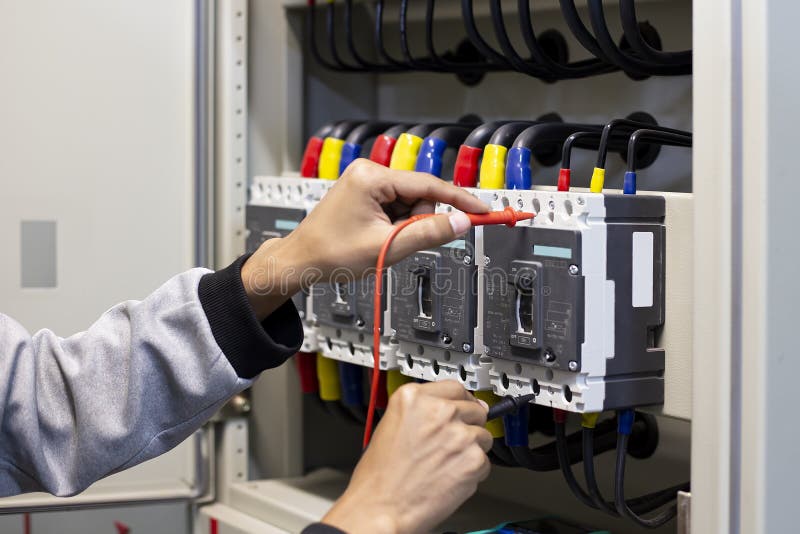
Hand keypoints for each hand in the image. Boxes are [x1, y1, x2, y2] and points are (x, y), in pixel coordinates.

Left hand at [241, 159, 488, 319]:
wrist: (300, 262)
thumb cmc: (332, 254)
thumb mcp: (386, 248)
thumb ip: (427, 234)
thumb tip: (461, 223)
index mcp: (371, 178)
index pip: (428, 185)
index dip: (459, 200)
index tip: (483, 210)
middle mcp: (369, 172)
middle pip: (420, 195)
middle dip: (417, 222)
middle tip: (397, 242)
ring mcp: (365, 182)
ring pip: (410, 204)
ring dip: (405, 227)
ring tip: (380, 242)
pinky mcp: (364, 193)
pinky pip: (396, 208)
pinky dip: (395, 226)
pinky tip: (377, 237)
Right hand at [321, 381, 491, 533]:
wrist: (380, 508)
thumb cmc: (380, 476)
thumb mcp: (391, 424)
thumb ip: (422, 411)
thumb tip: (455, 408)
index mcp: (413, 398)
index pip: (455, 387)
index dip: (460, 402)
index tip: (462, 409)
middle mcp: (438, 411)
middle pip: (474, 408)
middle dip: (467, 426)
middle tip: (449, 446)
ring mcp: (458, 434)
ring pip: (483, 435)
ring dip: (471, 449)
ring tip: (446, 464)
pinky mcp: (472, 459)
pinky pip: (484, 462)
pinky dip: (473, 472)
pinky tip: (450, 478)